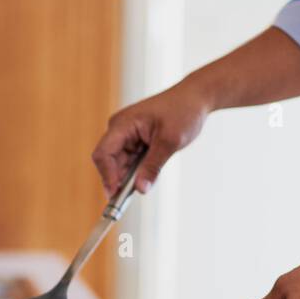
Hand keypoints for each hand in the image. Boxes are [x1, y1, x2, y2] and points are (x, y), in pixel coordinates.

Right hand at [91, 79, 211, 193]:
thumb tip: (140, 189)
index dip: (107, 176)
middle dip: (118, 180)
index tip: (116, 195)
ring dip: (129, 178)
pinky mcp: (134, 141)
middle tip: (128, 200)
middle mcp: (119, 129)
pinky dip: (136, 172)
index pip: (103, 154)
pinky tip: (147, 177)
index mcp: (123, 124)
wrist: (196, 98)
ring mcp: (126, 135)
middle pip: (108, 162)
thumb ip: (153, 166)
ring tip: (144, 184)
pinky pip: (129, 162)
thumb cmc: (183, 111)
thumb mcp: (170, 141)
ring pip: (119, 165)